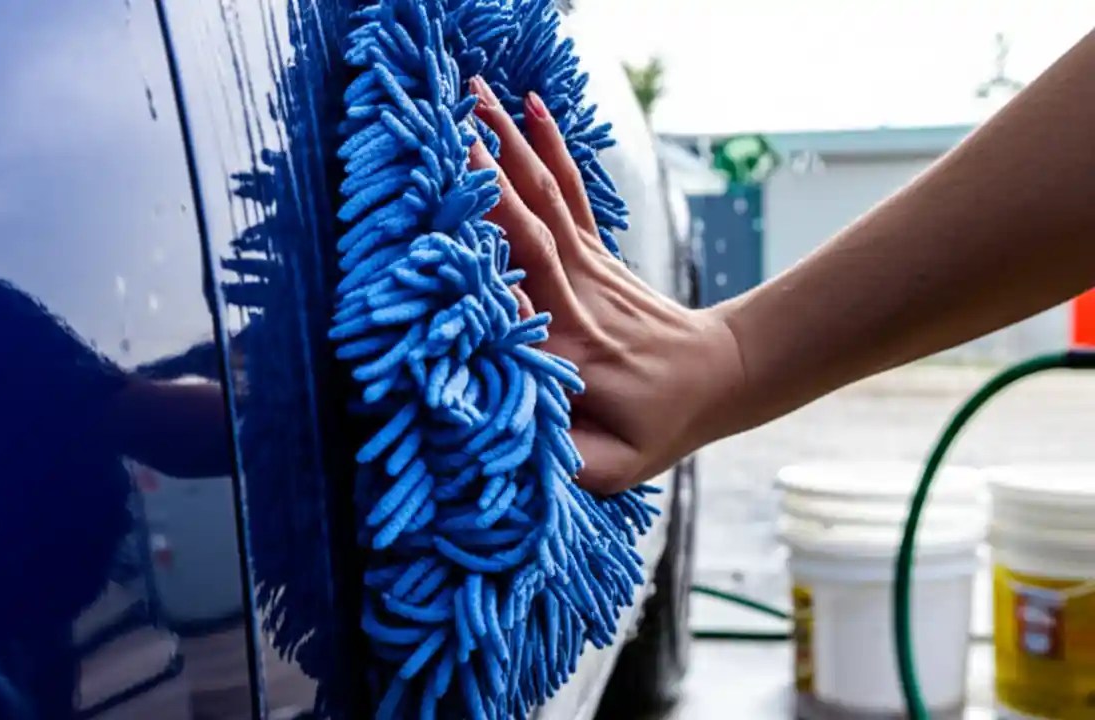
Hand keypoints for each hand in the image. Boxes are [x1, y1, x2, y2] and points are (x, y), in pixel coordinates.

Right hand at [468, 77, 744, 493]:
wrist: (720, 377)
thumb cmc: (657, 426)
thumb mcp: (614, 469)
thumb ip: (562, 459)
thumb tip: (504, 438)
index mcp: (564, 348)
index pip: (511, 294)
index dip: (475, 254)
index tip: (434, 213)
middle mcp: (571, 298)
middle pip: (523, 227)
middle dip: (483, 176)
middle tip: (443, 127)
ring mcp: (588, 268)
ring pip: (544, 197)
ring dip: (507, 146)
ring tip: (472, 95)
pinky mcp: (598, 253)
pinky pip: (574, 192)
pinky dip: (552, 146)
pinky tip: (530, 105)